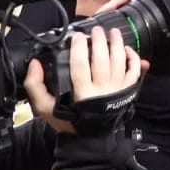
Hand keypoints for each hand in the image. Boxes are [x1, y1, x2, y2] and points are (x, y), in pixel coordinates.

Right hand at [24, 0, 145, 134]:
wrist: (90, 140)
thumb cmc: (68, 122)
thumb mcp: (45, 108)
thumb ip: (35, 86)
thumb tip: (35, 64)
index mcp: (82, 93)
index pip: (80, 64)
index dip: (78, 47)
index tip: (76, 36)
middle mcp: (102, 90)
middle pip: (102, 59)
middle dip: (100, 41)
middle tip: (96, 29)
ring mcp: (116, 91)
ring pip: (120, 62)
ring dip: (118, 45)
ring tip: (113, 33)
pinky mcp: (127, 93)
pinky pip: (134, 73)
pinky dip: (134, 60)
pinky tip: (128, 50)